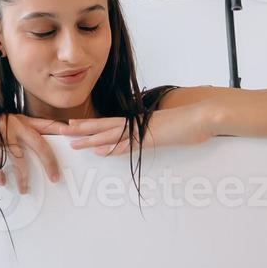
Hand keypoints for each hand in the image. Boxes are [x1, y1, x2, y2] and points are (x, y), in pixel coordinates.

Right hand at [0, 113, 66, 194]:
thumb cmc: (2, 121)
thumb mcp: (19, 120)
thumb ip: (34, 128)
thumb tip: (57, 134)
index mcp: (26, 121)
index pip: (48, 126)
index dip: (61, 131)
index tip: (71, 137)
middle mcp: (17, 126)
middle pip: (38, 145)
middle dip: (48, 162)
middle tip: (54, 178)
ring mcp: (4, 134)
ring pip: (17, 158)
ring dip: (22, 176)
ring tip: (24, 190)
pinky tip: (2, 182)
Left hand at [63, 104, 213, 157]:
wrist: (204, 115)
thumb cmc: (188, 123)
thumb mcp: (166, 130)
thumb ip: (152, 133)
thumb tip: (145, 139)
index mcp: (138, 122)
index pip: (109, 123)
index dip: (90, 125)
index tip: (73, 126)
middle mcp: (137, 124)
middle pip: (103, 126)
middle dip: (82, 129)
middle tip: (62, 131)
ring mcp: (143, 130)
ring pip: (111, 135)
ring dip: (91, 140)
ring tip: (73, 143)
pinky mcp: (152, 137)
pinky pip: (129, 144)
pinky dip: (114, 148)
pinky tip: (101, 152)